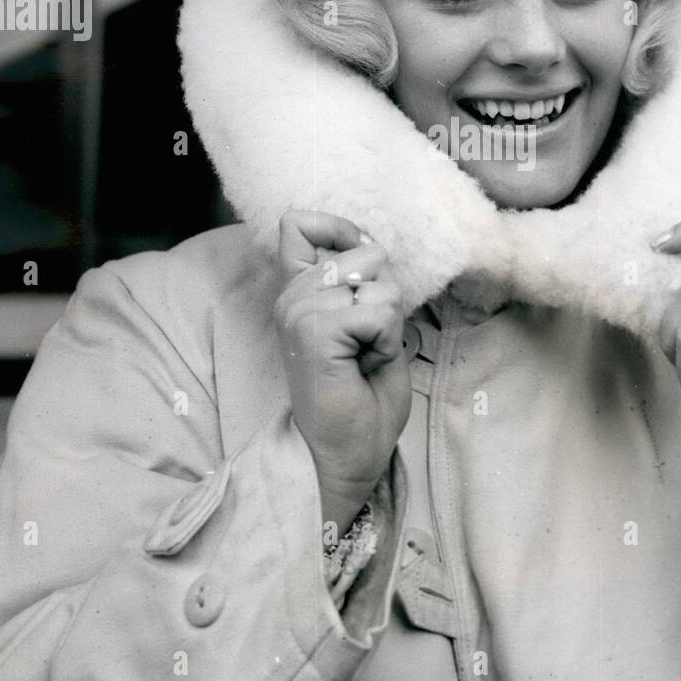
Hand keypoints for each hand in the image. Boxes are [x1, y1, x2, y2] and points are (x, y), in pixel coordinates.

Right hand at [275, 210, 411, 537]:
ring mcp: (300, 311)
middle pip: (368, 252)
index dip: (343, 231)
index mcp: (298, 291)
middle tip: (364, 345)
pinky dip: (386, 341)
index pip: (300, 224)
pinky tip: (362, 366)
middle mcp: (292, 295)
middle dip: (385, 299)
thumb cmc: (359, 399)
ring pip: (380, 283)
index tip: (359, 268)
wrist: (343, 456)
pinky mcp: (315, 330)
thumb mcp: (365, 324)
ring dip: (388, 325)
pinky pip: (380, 310)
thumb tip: (371, 244)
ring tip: (362, 358)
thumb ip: (360, 282)